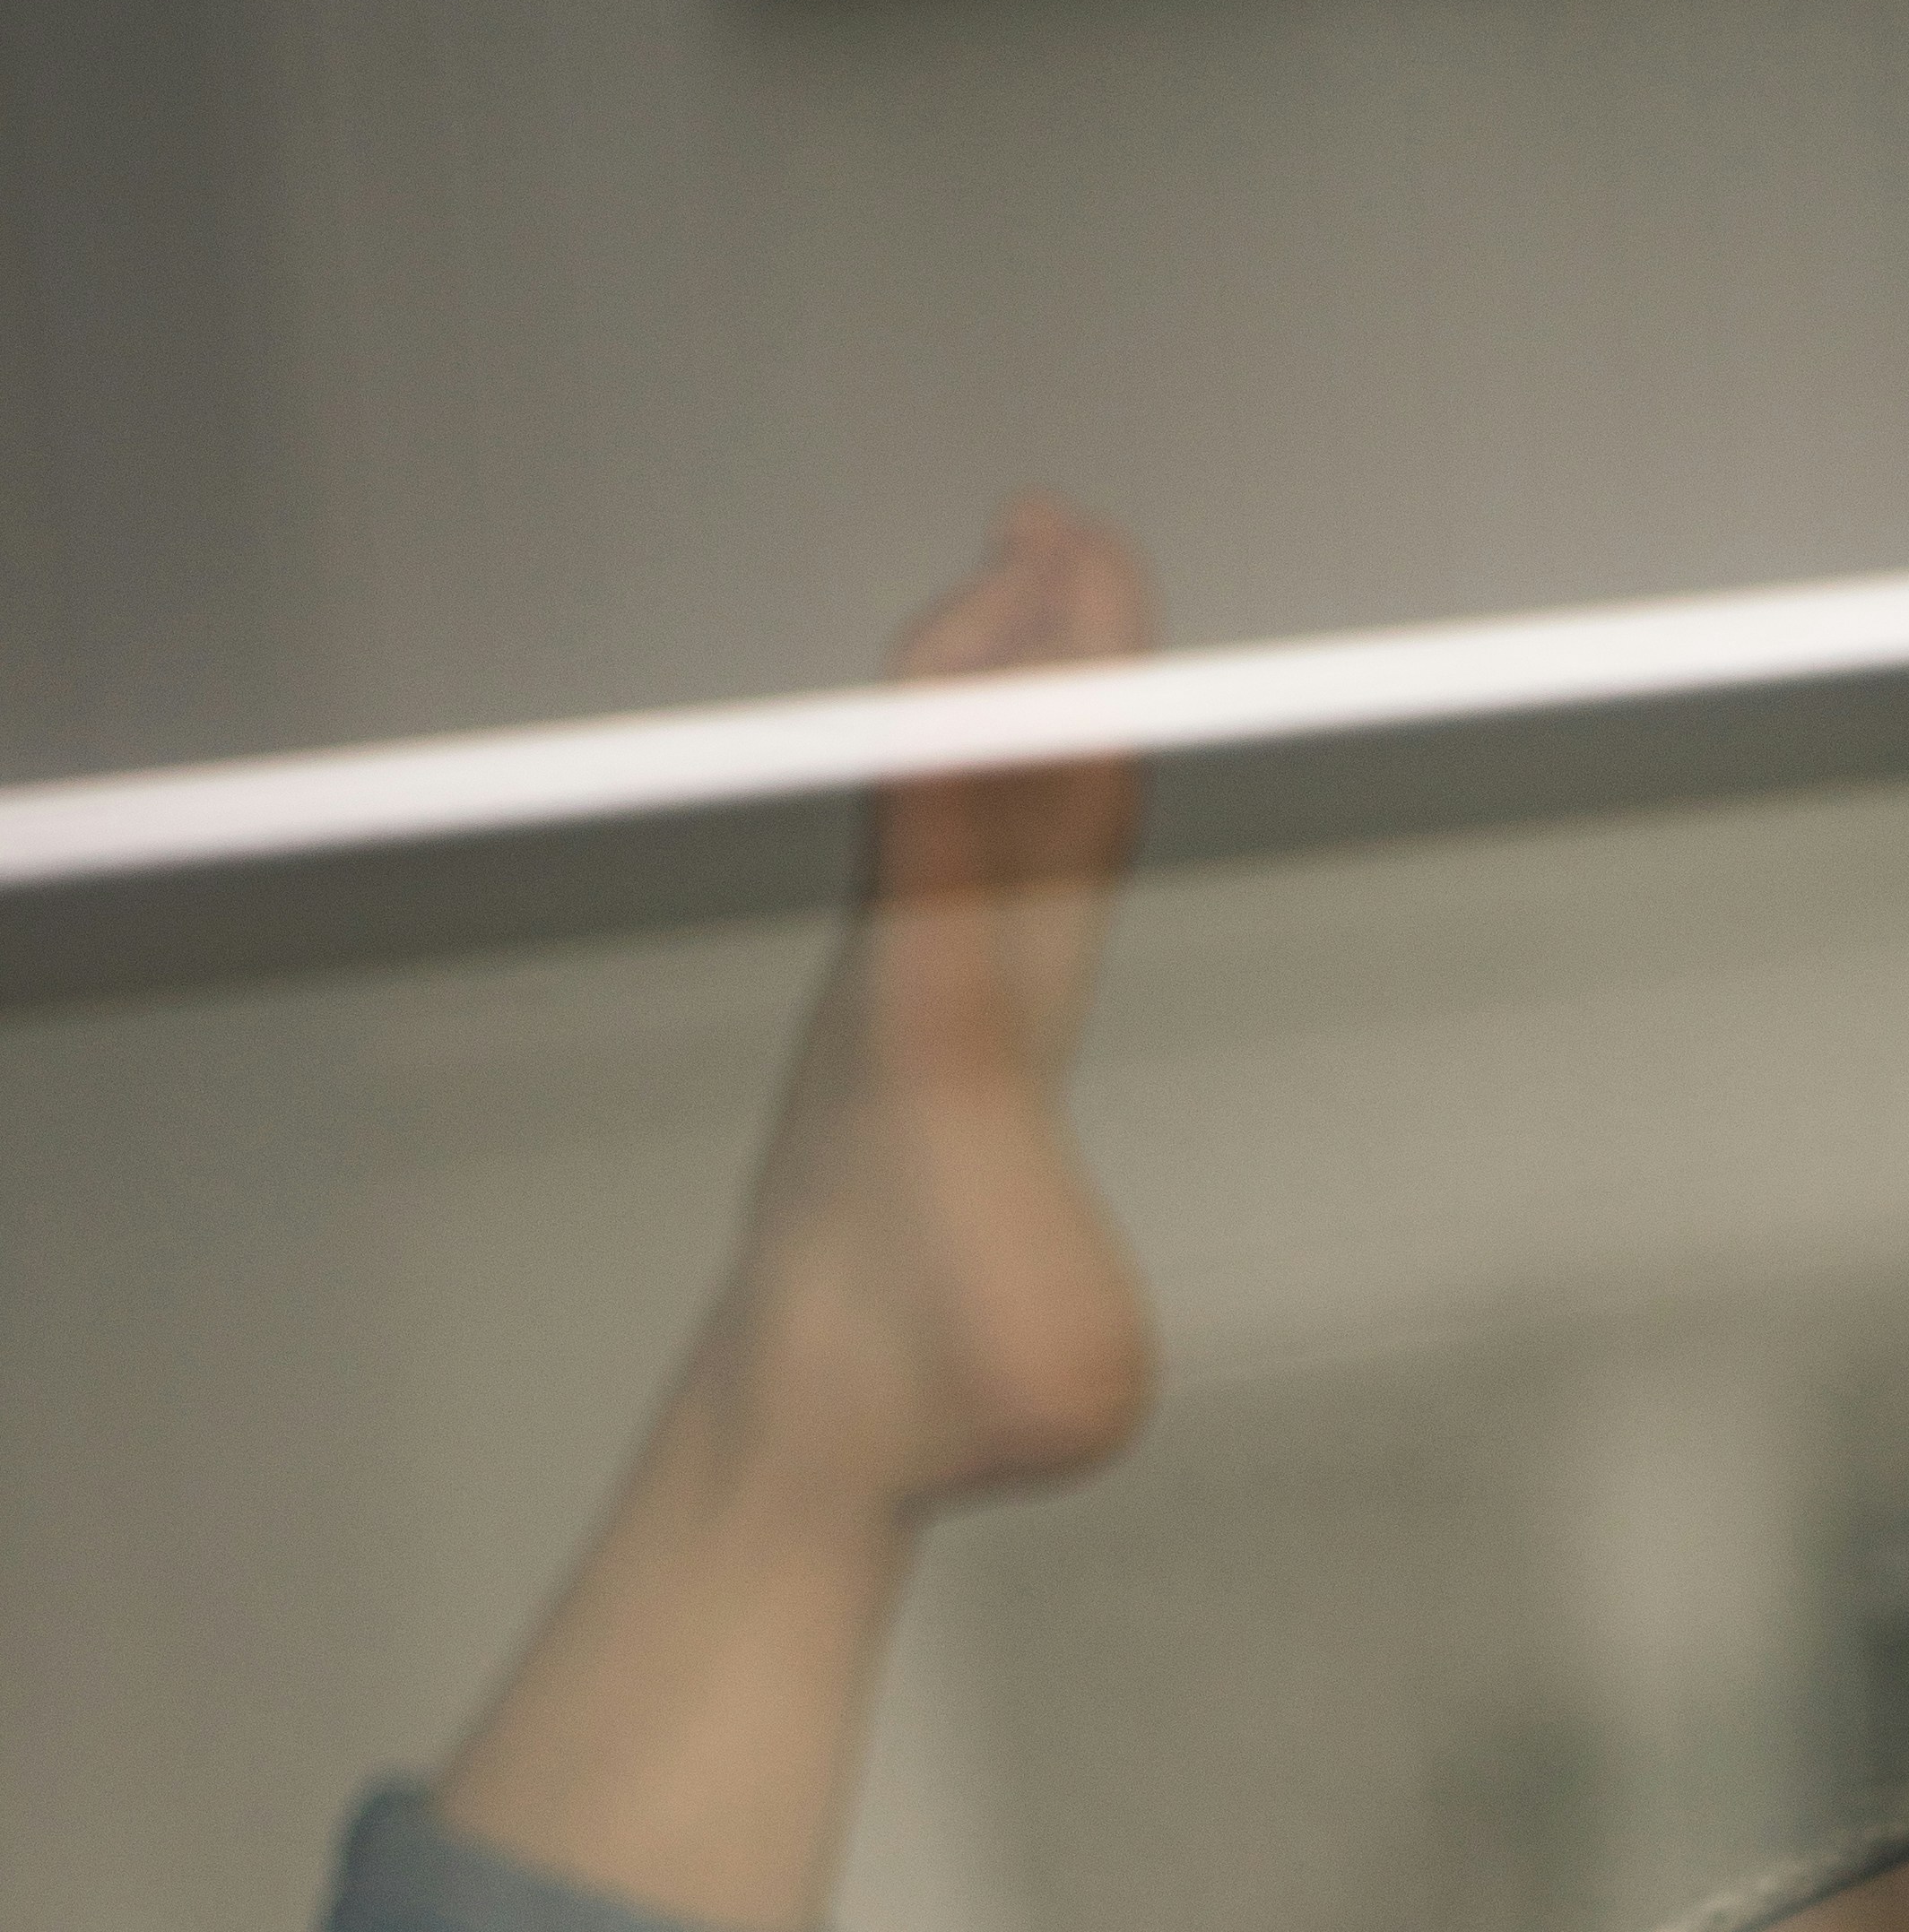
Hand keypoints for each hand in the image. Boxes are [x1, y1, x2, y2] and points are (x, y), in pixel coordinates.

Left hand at [725, 500, 1164, 1517]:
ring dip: (1006, 660)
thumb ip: (1076, 1355)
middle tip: (1065, 526)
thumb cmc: (934, 1397)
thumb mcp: (1046, 1405)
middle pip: (971, 782)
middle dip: (1031, 650)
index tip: (1081, 614)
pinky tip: (1020, 687)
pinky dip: (1001, 737)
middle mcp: (909, 987)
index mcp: (946, 1052)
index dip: (1039, 724)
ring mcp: (903, 980)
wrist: (803, 1403)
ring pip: (960, 783)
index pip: (986, 846)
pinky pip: (965, 826)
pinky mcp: (915, 994)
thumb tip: (1081, 1360)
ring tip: (1046, 544)